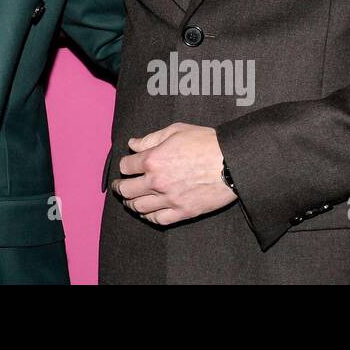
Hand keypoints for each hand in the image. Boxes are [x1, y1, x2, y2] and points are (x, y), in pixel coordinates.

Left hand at [110, 122, 236, 224]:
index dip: (124, 165)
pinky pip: (158, 219)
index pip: (125, 166)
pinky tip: (148, 212)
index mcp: (153, 160)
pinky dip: (149, 216)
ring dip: (131, 203)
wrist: (231, 163)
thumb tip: (133, 144)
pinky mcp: (183, 212)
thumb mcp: (175, 131)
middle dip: (119, 187)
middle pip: (127, 190)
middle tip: (119, 186)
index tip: (127, 166)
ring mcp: (169, 199)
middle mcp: (157, 181)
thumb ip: (150, 138)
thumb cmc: (205, 143)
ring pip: (139, 207)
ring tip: (131, 200)